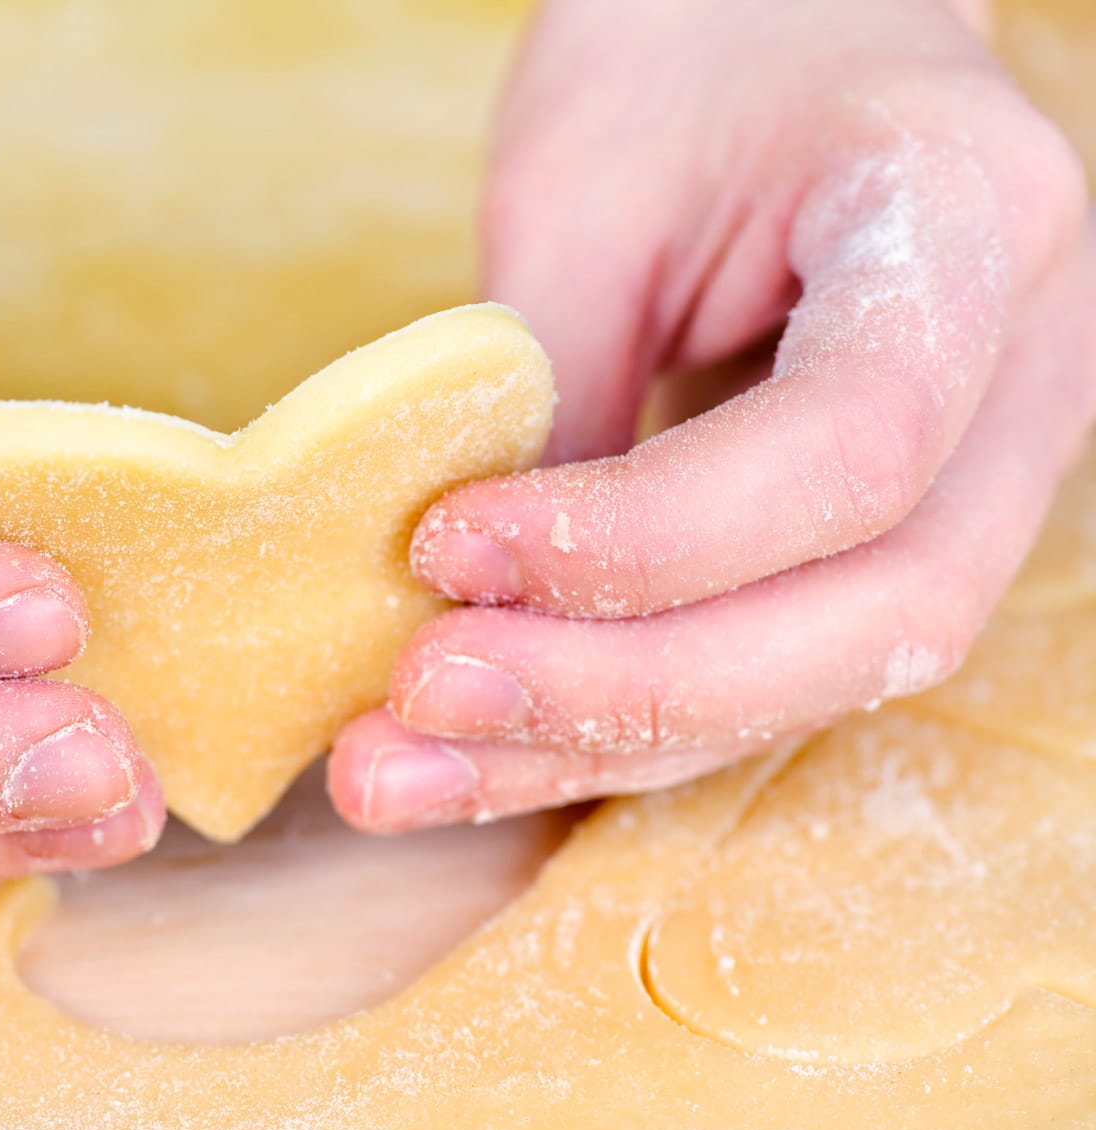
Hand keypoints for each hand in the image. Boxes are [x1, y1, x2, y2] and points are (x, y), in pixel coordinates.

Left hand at [330, 0, 1095, 831]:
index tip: (450, 544)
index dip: (647, 537)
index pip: (851, 443)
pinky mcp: (876, 540)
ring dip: (589, 747)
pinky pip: (761, 666)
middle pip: (872, 612)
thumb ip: (558, 386)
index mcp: (970, 226)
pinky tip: (453, 755)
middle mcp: (1022, 375)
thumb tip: (462, 601)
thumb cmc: (683, 59)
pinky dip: (602, 726)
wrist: (772, 27)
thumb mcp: (590, 186)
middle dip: (625, 686)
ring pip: (818, 678)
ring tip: (390, 770)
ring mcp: (976, 472)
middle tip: (418, 697)